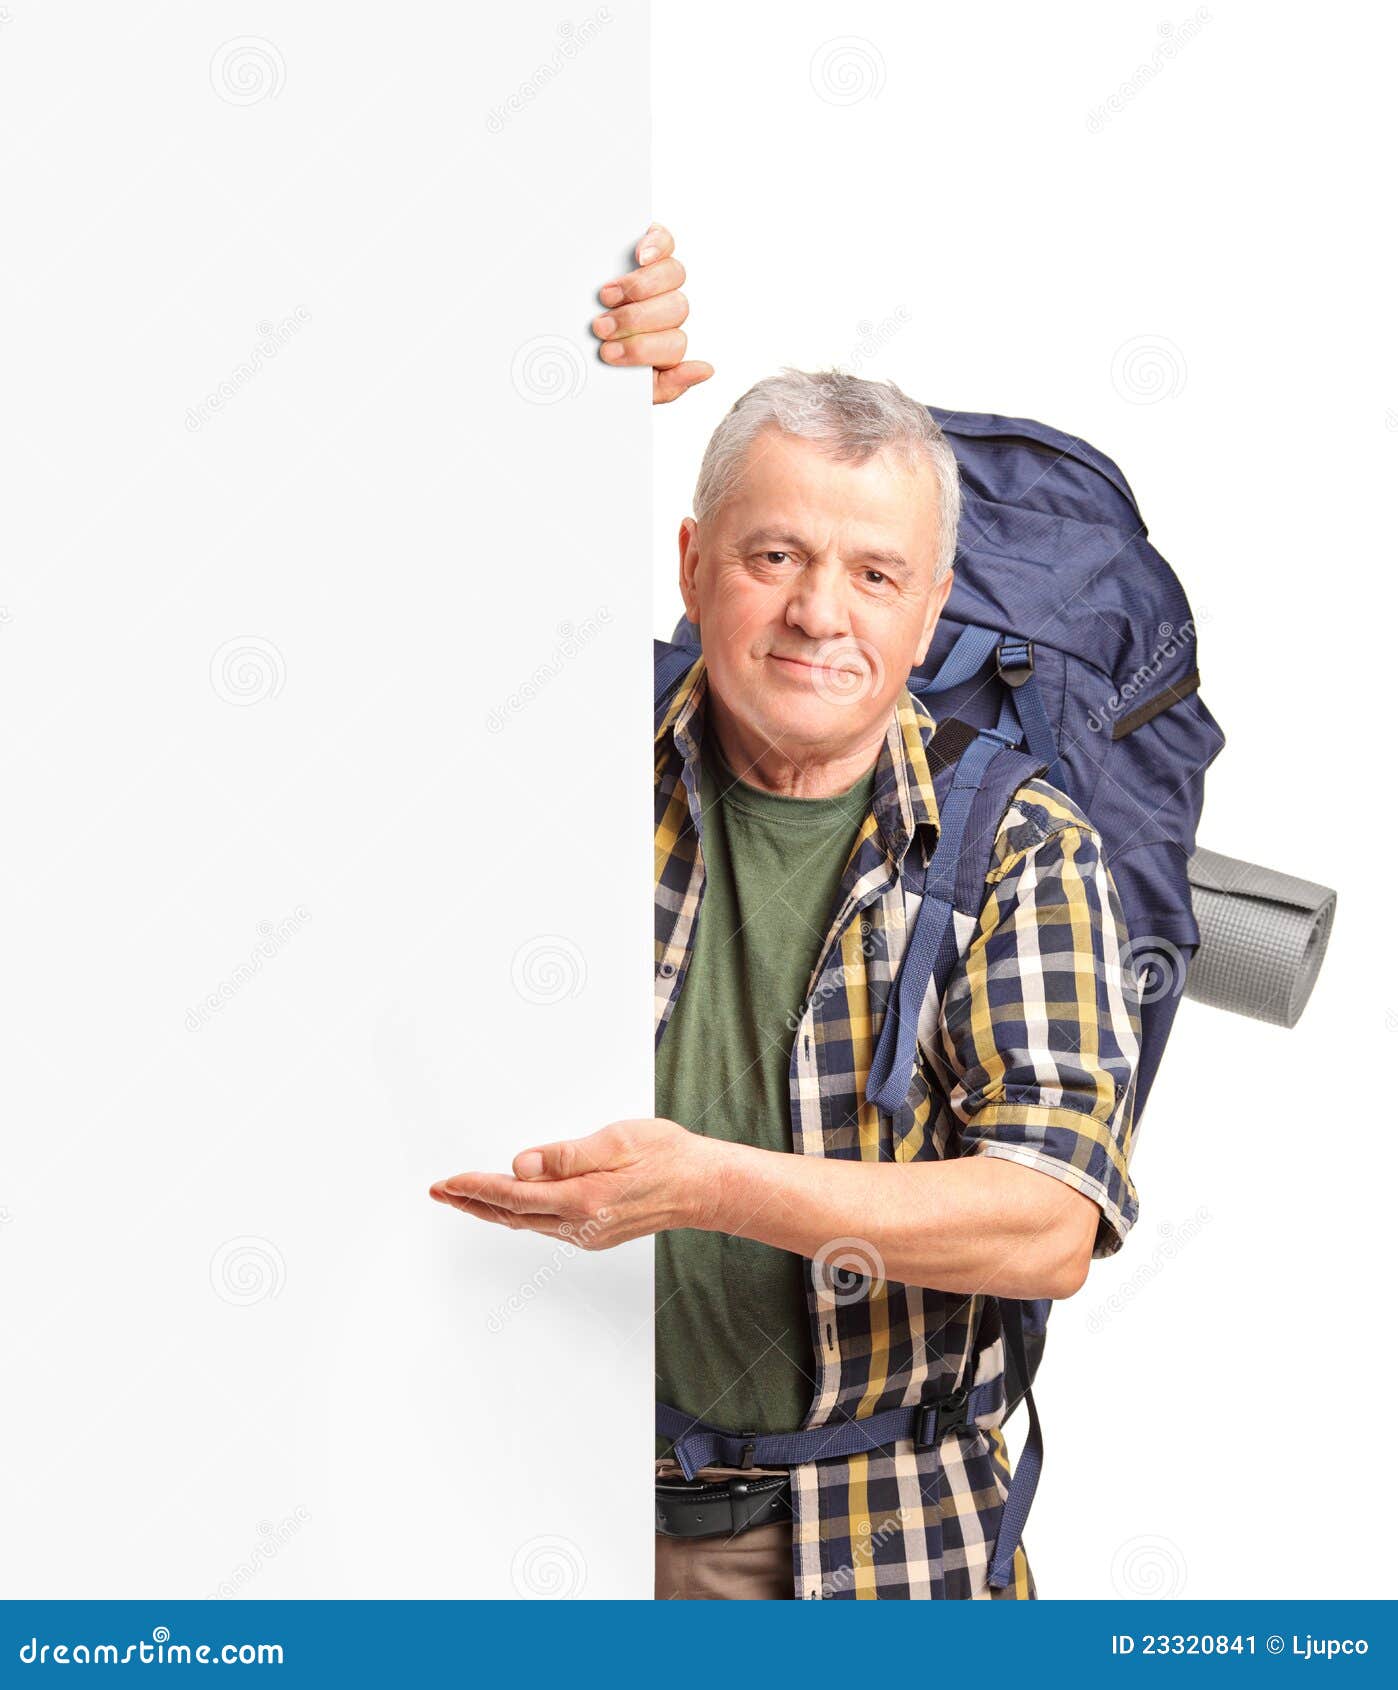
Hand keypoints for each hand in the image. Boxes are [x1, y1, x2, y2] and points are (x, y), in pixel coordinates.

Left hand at [428, 1116, 726, 1248]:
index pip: (514, 1195)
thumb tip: (520, 1164)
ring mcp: (587, 1234)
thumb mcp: (617, 1141)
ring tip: (463, 1196)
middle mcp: (581, 1225)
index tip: (447, 1182)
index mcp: (583, 1199)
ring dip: (492, 1209)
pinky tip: (510, 1204)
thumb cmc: (668, 1156)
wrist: (704, 1186)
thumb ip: (565, 1155)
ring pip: (526, 1223)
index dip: (476, 1188)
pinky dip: (519, 1214)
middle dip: (472, 1202)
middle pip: (511, 1216)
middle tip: (439, 1191)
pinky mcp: (595, 1234)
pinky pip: (545, 1225)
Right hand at [591, 223, 712, 404]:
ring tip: (606, 297)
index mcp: (666, 344)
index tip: (607, 353)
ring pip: (673, 276)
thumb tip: (705, 369)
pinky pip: (666, 241)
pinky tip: (641, 256)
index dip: (642, 349)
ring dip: (638, 288)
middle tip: (602, 327)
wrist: (572, 345)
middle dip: (634, 320)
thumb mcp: (630, 384)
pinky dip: (656, 245)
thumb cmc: (599, 362)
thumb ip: (667, 385)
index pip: (675, 346)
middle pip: (676, 308)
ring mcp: (660, 278)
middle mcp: (668, 311)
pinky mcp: (650, 249)